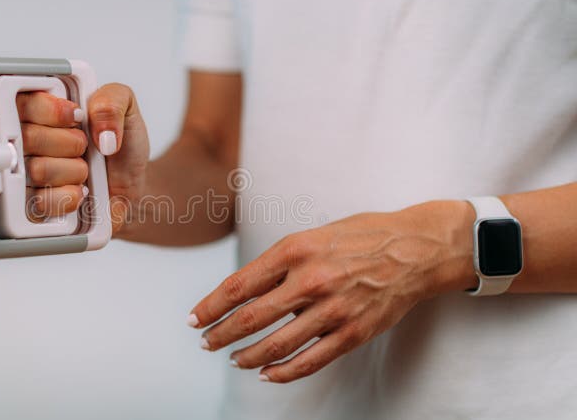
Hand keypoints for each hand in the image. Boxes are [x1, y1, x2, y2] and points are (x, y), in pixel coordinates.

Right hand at [16, 84, 149, 231]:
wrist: (133, 183)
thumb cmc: (122, 144)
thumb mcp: (126, 106)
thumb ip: (112, 101)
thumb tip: (100, 131)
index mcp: (42, 110)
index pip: (24, 102)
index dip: (52, 111)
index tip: (77, 118)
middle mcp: (29, 141)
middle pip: (28, 137)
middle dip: (70, 143)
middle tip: (85, 146)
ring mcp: (30, 175)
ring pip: (36, 170)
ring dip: (74, 171)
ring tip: (86, 169)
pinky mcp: (37, 205)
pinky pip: (41, 202)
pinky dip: (70, 197)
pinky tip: (81, 190)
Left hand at [188, 201, 476, 382]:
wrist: (416, 248)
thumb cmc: (360, 236)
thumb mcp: (312, 235)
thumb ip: (279, 262)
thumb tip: (245, 292)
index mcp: (295, 250)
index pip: (239, 286)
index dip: (210, 307)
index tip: (193, 319)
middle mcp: (310, 280)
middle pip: (250, 318)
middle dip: (220, 334)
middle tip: (205, 342)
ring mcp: (333, 310)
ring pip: (276, 345)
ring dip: (247, 356)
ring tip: (233, 359)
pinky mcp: (353, 333)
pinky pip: (310, 361)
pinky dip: (283, 373)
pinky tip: (266, 374)